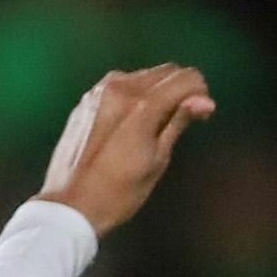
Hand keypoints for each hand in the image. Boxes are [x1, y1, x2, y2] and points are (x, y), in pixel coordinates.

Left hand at [40, 64, 216, 233]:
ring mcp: (100, 91)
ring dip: (158, 89)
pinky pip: (121, 84)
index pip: (185, 78)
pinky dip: (136, 93)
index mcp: (142, 104)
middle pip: (165, 71)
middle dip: (182, 88)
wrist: (70, 204)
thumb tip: (205, 101)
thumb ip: (178, 122)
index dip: (200, 93)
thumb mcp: (157, 160)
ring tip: (160, 119)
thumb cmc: (120, 192)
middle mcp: (120, 87)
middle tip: (186, 116)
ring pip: (143, 75)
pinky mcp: (87, 99)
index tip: (203, 113)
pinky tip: (135, 118)